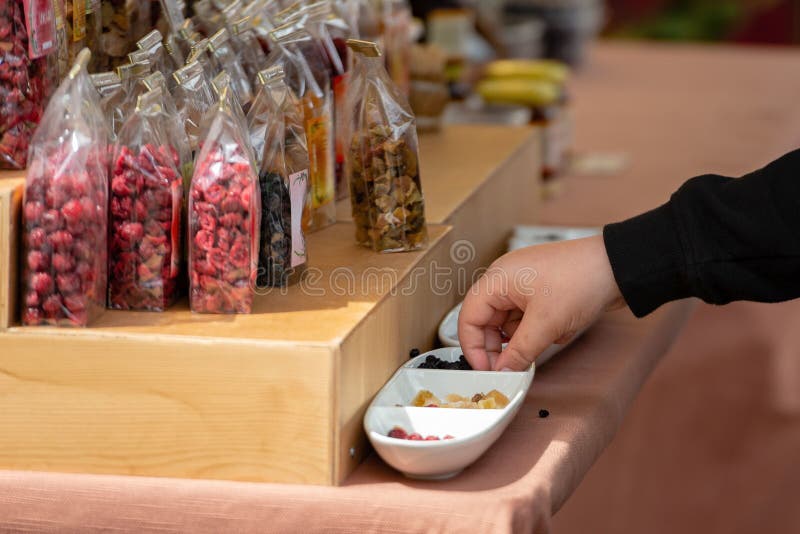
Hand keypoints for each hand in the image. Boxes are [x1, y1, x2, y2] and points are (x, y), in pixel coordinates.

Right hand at [458, 235, 623, 370]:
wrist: (620, 266)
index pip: (468, 317)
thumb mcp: (546, 323)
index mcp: (497, 279)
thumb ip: (519, 352)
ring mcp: (523, 285)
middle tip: (511, 368)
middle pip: (487, 322)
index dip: (473, 347)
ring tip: (546, 340)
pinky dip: (540, 330)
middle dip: (501, 346)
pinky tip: (560, 329)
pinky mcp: (541, 292)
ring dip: (525, 338)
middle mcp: (505, 280)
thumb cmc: (581, 279)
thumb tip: (503, 371)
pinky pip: (528, 319)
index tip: (484, 371)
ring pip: (509, 323)